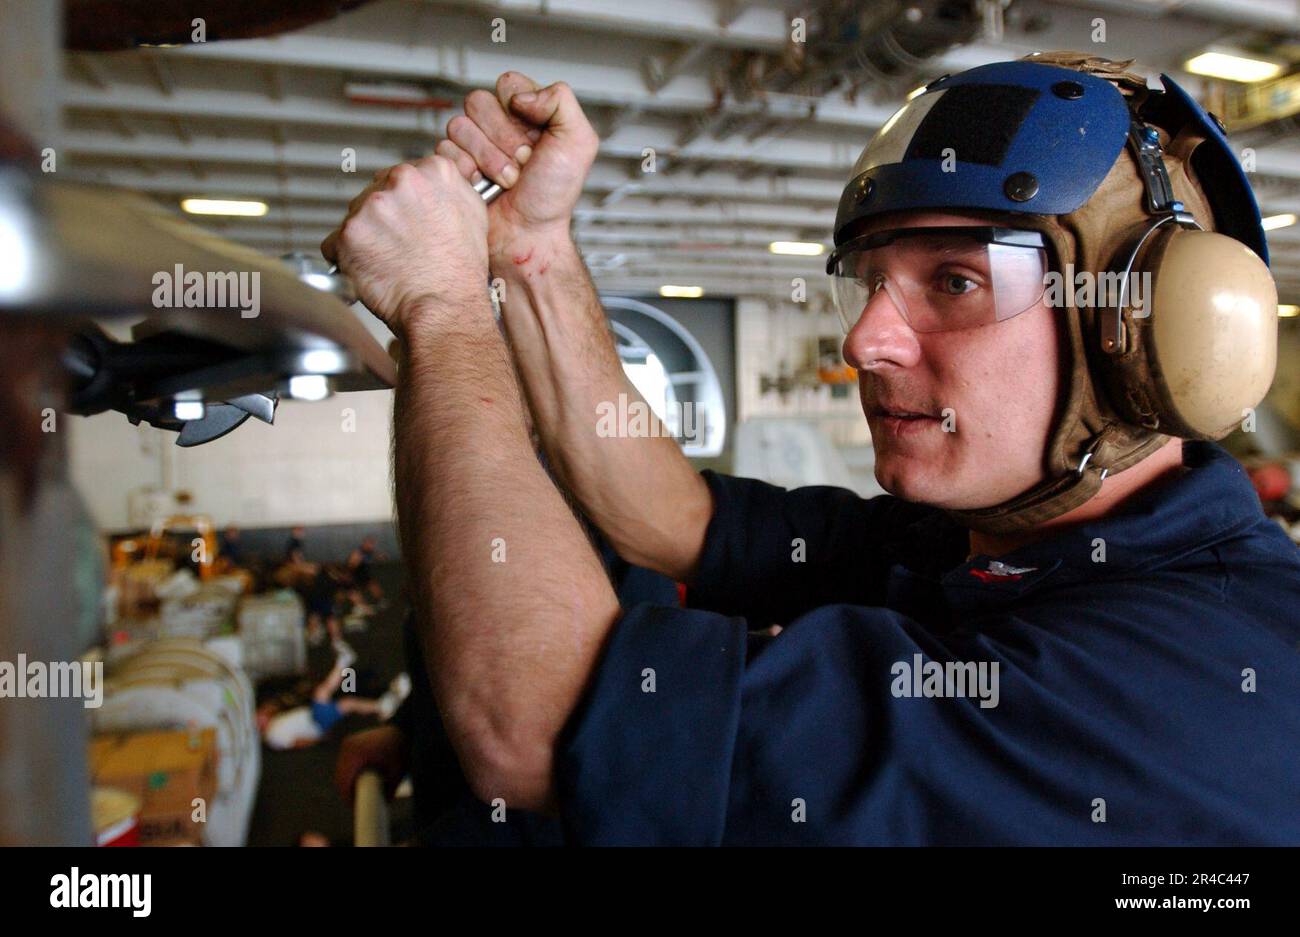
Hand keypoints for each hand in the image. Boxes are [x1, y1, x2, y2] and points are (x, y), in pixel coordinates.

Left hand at [321, 155, 488, 333]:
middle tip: (400, 244)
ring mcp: (371, 206)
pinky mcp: (348, 233)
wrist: (444, 307)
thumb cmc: (460, 272)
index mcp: (434, 172)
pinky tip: (371, 269)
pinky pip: (336, 242)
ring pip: (357, 215)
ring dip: (366, 235)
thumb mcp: (475, 217)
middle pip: (378, 191)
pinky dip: (347, 257)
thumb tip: (438, 185)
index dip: (406, 202)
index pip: (406, 175)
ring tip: (389, 259)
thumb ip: (453, 190)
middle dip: (384, 216)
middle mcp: (401, 181)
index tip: (410, 218)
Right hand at [334, 724, 408, 803]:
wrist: (401, 730)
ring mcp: (348, 742)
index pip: (344, 781)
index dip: (348, 796)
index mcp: (357, 753)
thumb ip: (389, 791)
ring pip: (340, 770)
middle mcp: (349, 746)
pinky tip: (355, 782)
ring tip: (356, 796)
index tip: (355, 806)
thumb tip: (380, 806)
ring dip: (346, 782)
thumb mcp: (397, 773)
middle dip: (346, 791)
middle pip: (340, 776)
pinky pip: (344, 763)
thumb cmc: (401, 751)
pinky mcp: (349, 742)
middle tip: (356, 804)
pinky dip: (347, 773)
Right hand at [436, 72, 598, 254]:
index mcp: (526, 113)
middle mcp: (497, 125)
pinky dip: (467, 172)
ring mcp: (473, 145)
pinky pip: (444, 150)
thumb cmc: (553, 197)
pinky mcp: (454, 165)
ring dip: (487, 159)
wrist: (528, 236)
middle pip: (478, 103)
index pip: (506, 84)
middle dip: (503, 140)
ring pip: (459, 126)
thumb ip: (560, 101)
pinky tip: (484, 187)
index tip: (536, 142)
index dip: (519, 112)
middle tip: (522, 166)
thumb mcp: (578, 143)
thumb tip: (519, 95)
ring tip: (505, 182)